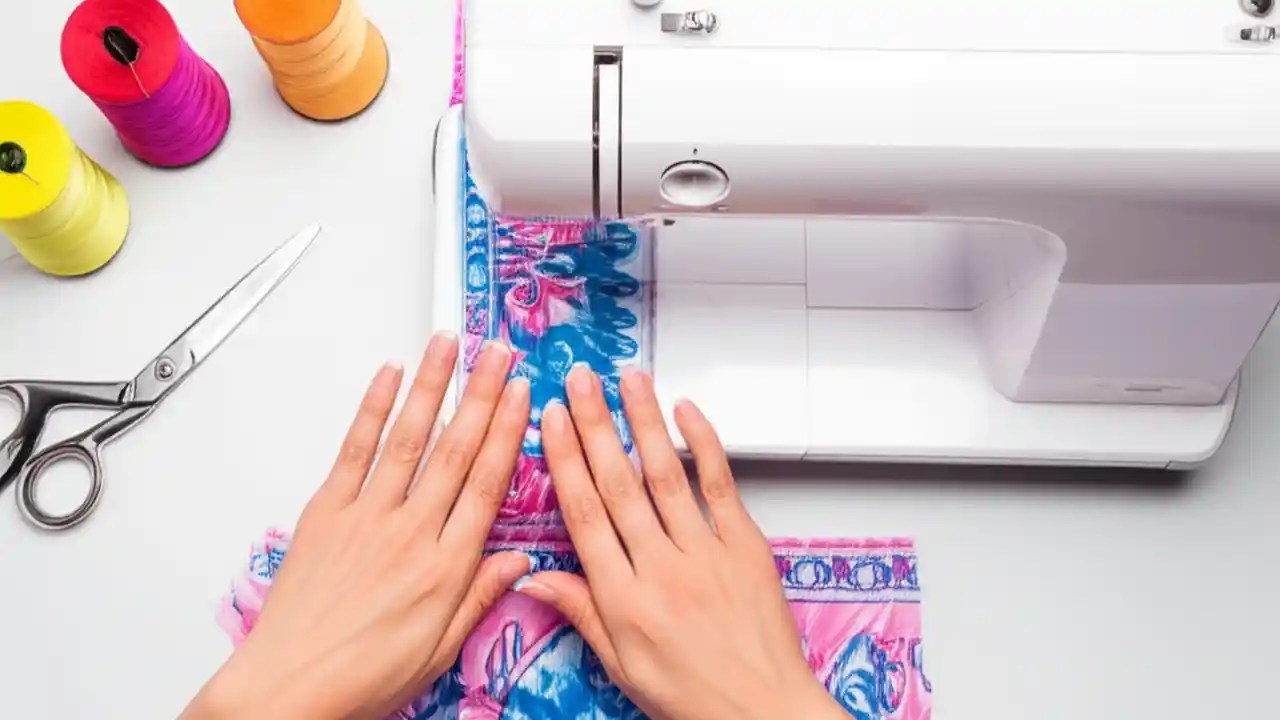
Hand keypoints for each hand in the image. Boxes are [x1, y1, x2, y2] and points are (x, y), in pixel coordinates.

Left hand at [183, 333, 530, 719]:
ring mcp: (366, 516)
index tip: (522, 395)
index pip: (487, 484)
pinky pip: (353, 450)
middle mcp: (410, 532)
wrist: (289, 689)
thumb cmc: (362, 677)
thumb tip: (521, 561)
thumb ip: (480, 596)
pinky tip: (388, 376)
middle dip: (480, 393)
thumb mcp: (441, 650)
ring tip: (449, 344)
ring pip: (408, 438)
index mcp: (445, 567)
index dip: (508, 433)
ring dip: (432, 385)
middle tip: (498, 352)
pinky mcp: (326, 513)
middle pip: (456, 449)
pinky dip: (372, 409)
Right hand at [515, 364, 849, 719]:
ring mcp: (706, 553)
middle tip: (579, 381)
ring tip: (628, 379)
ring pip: (665, 474)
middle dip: (595, 424)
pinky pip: (721, 485)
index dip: (564, 461)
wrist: (763, 712)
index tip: (550, 422)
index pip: (584, 514)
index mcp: (624, 599)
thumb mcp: (621, 665)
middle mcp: (661, 569)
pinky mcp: (745, 546)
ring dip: (643, 421)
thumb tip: (532, 578)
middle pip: (618, 483)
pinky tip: (686, 411)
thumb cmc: (694, 695)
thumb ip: (580, 612)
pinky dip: (704, 444)